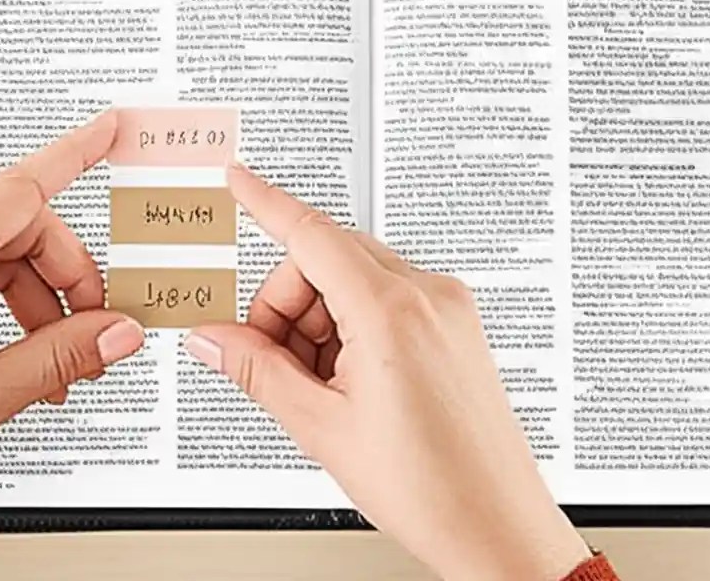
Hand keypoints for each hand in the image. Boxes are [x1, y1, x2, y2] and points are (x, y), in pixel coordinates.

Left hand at [0, 112, 144, 505]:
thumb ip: (61, 356)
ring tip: (50, 363)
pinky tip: (12, 352)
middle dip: (65, 278)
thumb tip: (115, 333)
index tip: (107, 130)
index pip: (23, 187)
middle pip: (19, 228)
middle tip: (89, 334)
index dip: (76, 156)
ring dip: (34, 300)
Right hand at [183, 164, 590, 580]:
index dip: (266, 204)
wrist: (497, 528)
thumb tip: (213, 338)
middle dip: (286, 302)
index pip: (312, 235)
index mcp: (392, 312)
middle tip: (268, 359)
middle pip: (328, 258)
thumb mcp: (322, 427)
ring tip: (317, 388)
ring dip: (318, 319)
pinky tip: (346, 383)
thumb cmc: (431, 489)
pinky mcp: (455, 328)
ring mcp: (447, 311)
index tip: (239, 181)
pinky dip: (351, 329)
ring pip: (355, 279)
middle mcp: (428, 297)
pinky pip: (386, 302)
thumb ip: (257, 371)